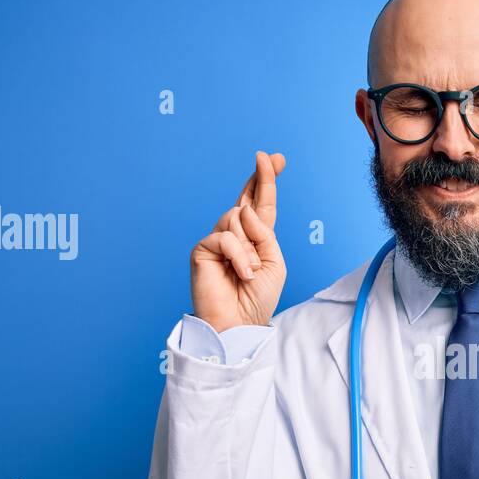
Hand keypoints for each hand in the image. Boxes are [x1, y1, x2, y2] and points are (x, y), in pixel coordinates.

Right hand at [190, 150, 286, 330]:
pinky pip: (226, 237)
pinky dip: (240, 256)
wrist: (239, 323)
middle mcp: (236, 234)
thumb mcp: (274, 263)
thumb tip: (243, 210)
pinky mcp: (203, 248)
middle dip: (261, 177)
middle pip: (247, 199)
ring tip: (250, 272)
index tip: (275, 158)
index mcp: (256, 238)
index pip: (260, 204)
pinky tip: (242, 274)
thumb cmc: (257, 298)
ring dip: (250, 247)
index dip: (266, 181)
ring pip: (237, 218)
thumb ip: (265, 234)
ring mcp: (218, 239)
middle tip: (268, 156)